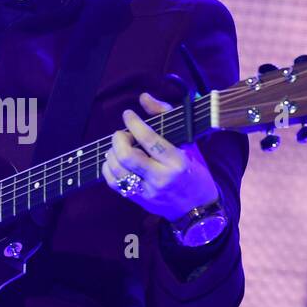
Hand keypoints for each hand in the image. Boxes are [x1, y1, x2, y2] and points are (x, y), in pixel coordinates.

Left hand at [101, 91, 219, 221]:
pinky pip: (114, 184)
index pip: (149, 139)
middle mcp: (161, 177)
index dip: (134, 124)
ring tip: (117, 146)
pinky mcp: (139, 200)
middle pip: (128, 156)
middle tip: (122, 134)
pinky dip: (108, 169)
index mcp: (177, 161)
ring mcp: (148, 191)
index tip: (128, 114)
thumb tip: (144, 98)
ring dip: (112, 153)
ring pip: (118, 170)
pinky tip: (113, 160)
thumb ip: (166, 117)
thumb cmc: (195, 171)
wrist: (197, 208)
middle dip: (119, 139)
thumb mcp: (188, 143)